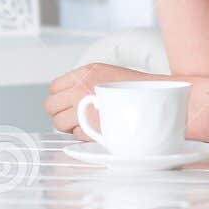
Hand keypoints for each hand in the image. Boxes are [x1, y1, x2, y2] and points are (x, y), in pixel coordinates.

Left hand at [44, 62, 162, 139]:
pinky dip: (83, 136)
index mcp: (84, 73)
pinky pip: (75, 135)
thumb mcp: (106, 74)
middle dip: (60, 113)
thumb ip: (84, 83)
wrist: (158, 101)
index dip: (59, 98)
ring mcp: (84, 109)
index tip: (67, 104)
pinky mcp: (91, 127)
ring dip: (69, 126)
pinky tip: (98, 130)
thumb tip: (65, 98)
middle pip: (50, 106)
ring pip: (58, 123)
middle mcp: (80, 89)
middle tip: (72, 117)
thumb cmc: (135, 90)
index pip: (54, 87)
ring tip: (85, 125)